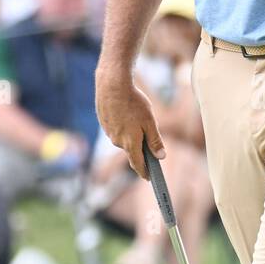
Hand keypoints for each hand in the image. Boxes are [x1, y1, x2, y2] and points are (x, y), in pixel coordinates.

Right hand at [95, 64, 164, 179]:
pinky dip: (122, 126)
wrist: (112, 85)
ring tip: (136, 119)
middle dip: (140, 148)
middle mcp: (117, 141)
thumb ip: (155, 141)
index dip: (144, 172)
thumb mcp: (150, 121)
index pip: (138, 164)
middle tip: (148, 140)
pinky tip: (126, 114)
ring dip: (130, 134)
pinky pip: (115, 129)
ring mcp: (109, 133)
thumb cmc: (133, 102)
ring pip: (123, 139)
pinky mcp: (103, 123)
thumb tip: (161, 157)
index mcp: (130, 143)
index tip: (149, 178)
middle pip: (131, 150)